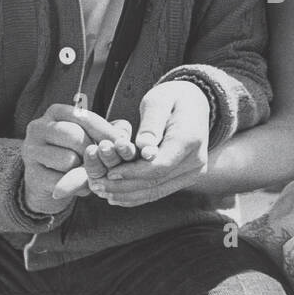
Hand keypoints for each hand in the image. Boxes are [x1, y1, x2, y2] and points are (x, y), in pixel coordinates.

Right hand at [22, 103, 129, 213]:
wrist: (48, 182)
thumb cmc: (75, 153)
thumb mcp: (91, 138)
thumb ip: (109, 132)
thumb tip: (124, 130)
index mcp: (56, 112)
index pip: (83, 116)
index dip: (105, 130)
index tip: (123, 142)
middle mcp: (38, 126)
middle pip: (74, 136)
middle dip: (92, 151)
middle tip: (101, 161)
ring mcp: (31, 150)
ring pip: (68, 159)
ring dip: (82, 169)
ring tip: (84, 171)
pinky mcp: (32, 174)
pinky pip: (61, 180)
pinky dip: (74, 185)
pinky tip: (76, 184)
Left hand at [87, 80, 210, 206]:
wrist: (195, 104)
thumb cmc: (172, 98)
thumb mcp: (159, 101)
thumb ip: (151, 123)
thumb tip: (144, 149)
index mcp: (190, 139)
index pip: (160, 164)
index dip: (133, 172)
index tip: (109, 172)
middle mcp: (196, 160)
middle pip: (157, 181)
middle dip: (125, 186)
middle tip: (97, 185)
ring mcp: (193, 172)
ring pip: (157, 190)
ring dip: (128, 194)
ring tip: (102, 191)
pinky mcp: (186, 178)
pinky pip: (160, 191)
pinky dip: (137, 196)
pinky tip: (117, 196)